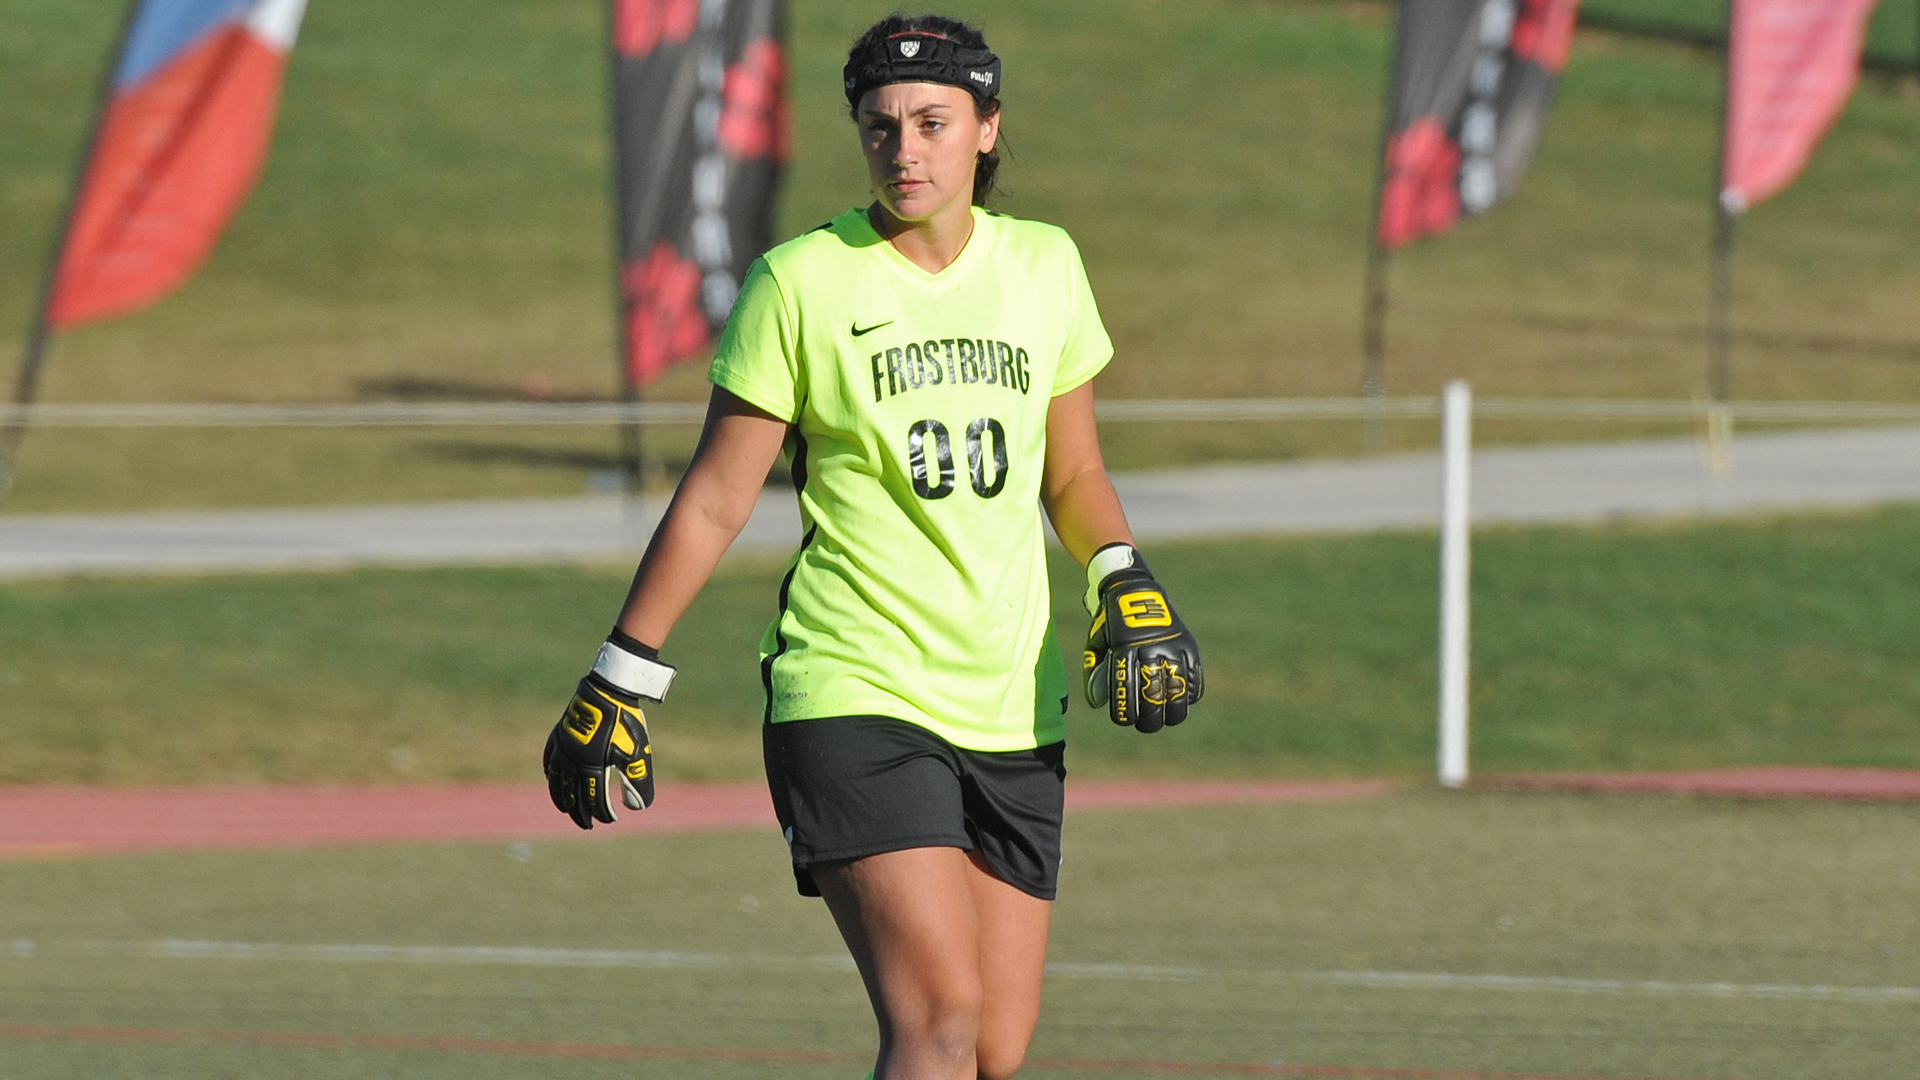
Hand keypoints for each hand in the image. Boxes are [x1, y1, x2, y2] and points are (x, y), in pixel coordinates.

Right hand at [544, 632, 674, 828]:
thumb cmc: (626, 723)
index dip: (601, 812)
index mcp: (591, 767)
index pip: (592, 797)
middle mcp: (572, 760)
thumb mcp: (636, 753)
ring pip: (556, 779)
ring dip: (561, 797)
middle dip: (579, 812)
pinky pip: (549, 759)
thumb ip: (637, 781)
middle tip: (586, 825)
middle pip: (571, 794)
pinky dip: (551, 772)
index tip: (609, 820)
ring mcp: (562, 747)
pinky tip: (552, 778)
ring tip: (565, 809)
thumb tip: (637, 808)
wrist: (610, 689)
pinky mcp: (559, 734)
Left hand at [1082, 544, 1202, 732]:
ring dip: (1173, 711)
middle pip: (1154, 694)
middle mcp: (1150, 646)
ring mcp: (1173, 645)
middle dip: (1150, 718)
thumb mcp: (1097, 643)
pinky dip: (1190, 693)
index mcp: (1124, 647)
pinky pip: (1194, 677)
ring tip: (1166, 719)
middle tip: (1145, 725)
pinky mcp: (1188, 644)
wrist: (1134, 589)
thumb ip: (1095, 674)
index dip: (1126, 711)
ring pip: (1178, 689)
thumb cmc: (1110, 624)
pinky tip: (1181, 701)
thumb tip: (1097, 704)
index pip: (1126, 689)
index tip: (1124, 720)